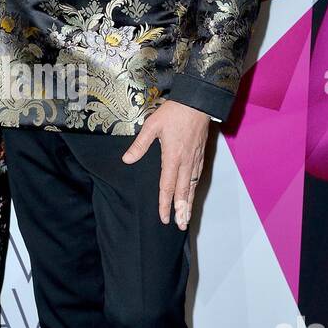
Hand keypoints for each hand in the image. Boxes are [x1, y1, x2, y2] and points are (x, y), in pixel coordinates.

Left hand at [122, 100, 209, 227]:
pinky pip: (197, 177)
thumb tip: (126, 160)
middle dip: (181, 210)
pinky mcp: (201, 154)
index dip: (165, 203)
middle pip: (183, 191)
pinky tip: (191, 195)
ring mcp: (195, 159)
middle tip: (180, 226)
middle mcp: (185, 161)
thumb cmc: (174, 112)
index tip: (164, 218)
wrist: (198, 101)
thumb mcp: (152, 125)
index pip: (167, 186)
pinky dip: (194, 189)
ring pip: (192, 186)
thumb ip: (140, 145)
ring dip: (189, 204)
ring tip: (187, 218)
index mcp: (172, 156)